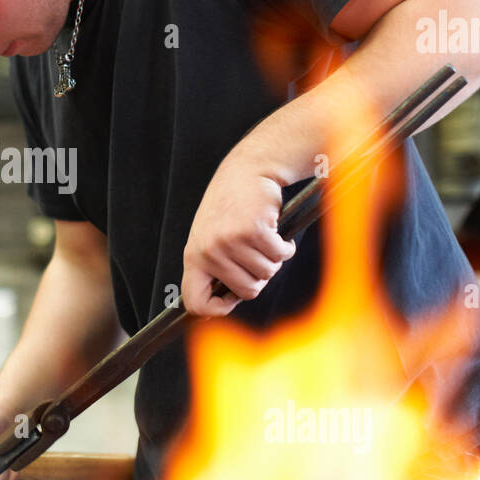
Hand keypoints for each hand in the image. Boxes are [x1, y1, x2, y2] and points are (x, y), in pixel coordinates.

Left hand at [181, 151, 297, 316]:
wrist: (247, 169)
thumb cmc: (231, 206)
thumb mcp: (210, 237)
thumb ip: (214, 268)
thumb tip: (218, 308)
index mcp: (194, 256)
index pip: (196, 302)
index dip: (217, 310)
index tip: (231, 299)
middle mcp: (209, 251)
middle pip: (246, 291)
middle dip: (259, 277)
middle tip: (256, 254)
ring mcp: (231, 241)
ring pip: (266, 273)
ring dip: (273, 259)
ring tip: (264, 238)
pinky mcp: (255, 231)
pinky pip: (279, 255)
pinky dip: (284, 246)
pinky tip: (275, 230)